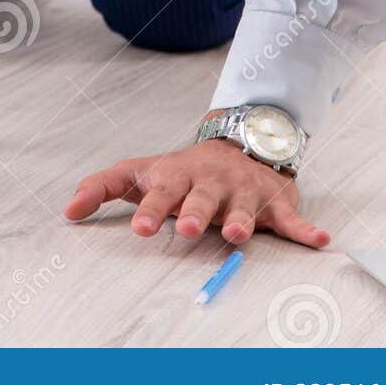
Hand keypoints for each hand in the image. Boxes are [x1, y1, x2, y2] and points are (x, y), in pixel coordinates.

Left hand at [64, 137, 329, 248]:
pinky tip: (320, 240)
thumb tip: (65, 212)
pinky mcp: (275, 203)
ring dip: (242, 221)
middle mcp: (210, 183)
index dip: (149, 210)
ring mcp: (244, 192)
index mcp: (176, 177)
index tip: (139, 228)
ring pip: (244, 208)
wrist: (239, 143)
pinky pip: (293, 219)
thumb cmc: (182, 171)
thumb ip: (102, 187)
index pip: (159, 193)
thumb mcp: (141, 173)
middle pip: (201, 198)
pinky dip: (306, 230)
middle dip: (194, 213)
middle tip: (186, 228)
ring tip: (238, 236)